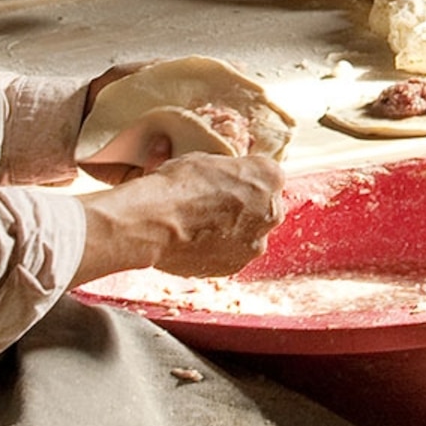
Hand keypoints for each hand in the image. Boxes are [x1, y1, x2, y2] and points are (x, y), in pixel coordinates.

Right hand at [79, 154, 284, 280]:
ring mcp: (256, 243)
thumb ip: (229, 170)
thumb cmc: (177, 185)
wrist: (153, 222)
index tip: (229, 183)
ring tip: (202, 226)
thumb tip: (225, 174)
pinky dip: (219, 250)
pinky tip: (197, 242)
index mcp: (270, 177)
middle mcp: (272, 211)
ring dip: (233, 231)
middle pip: (264, 207)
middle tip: (215, 206)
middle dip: (245, 207)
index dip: (246, 180)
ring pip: (249, 234)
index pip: (267, 176)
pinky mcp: (236, 266)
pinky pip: (232, 254)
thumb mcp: (207, 159)